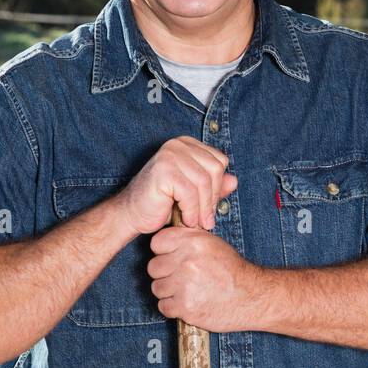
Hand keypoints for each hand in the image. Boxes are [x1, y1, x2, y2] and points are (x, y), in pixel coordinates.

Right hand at [118, 136, 237, 234]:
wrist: (132, 214)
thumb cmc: (162, 203)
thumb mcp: (193, 194)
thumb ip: (213, 186)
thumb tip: (235, 181)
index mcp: (187, 144)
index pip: (219, 161)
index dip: (219, 187)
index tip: (210, 207)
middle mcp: (178, 144)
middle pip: (215, 170)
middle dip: (212, 198)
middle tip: (206, 219)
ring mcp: (170, 154)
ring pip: (204, 183)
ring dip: (203, 208)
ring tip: (196, 223)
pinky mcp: (164, 170)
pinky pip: (190, 193)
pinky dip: (191, 211)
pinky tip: (185, 220)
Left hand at [147, 226, 272, 331]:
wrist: (251, 296)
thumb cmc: (233, 272)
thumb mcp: (213, 244)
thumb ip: (188, 240)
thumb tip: (165, 242)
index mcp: (193, 242)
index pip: (157, 243)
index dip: (163, 252)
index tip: (171, 258)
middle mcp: (187, 261)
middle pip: (153, 267)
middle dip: (165, 274)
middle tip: (182, 278)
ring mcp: (184, 285)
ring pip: (157, 288)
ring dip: (169, 292)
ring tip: (189, 291)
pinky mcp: (185, 306)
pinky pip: (163, 306)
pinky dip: (174, 308)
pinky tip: (190, 302)